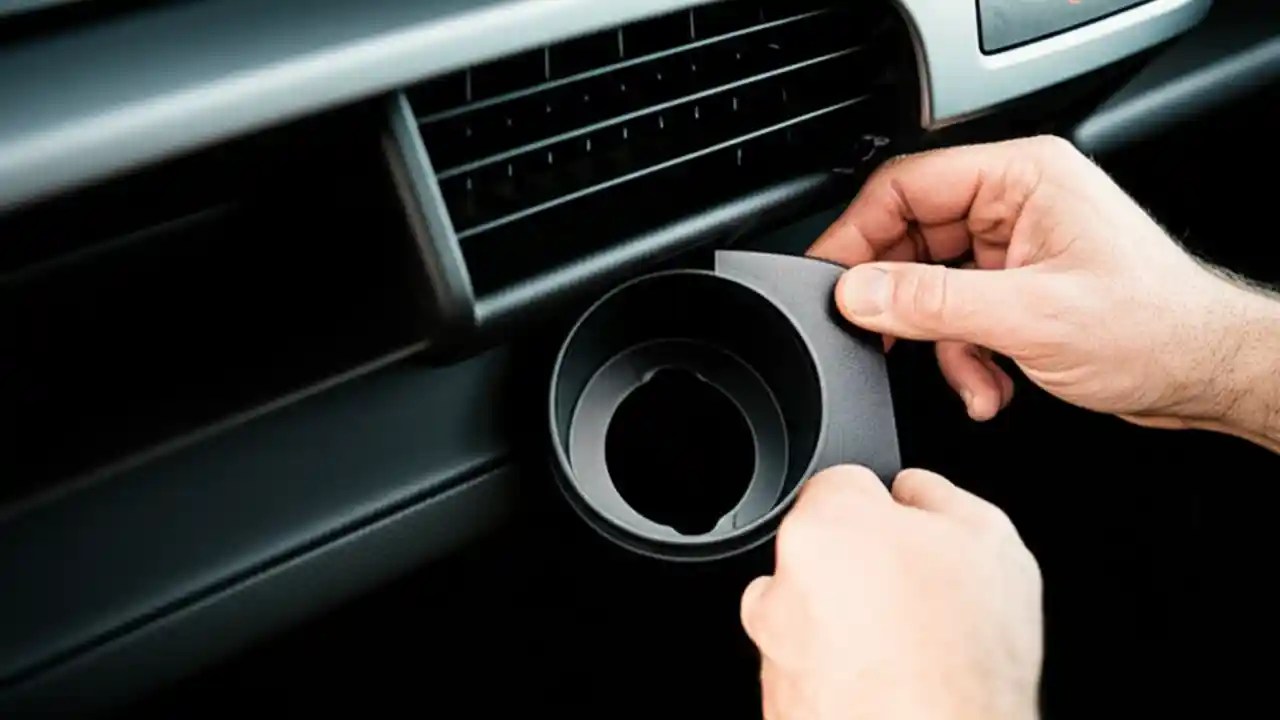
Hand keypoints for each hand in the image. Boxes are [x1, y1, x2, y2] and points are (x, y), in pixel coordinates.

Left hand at [741, 465, 1042, 719]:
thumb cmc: (964, 660)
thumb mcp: (991, 540)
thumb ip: (938, 495)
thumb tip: (914, 490)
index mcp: (829, 524)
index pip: (843, 483)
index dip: (885, 509)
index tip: (908, 536)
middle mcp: (782, 580)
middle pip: (822, 550)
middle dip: (862, 566)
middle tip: (918, 602)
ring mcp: (772, 644)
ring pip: (811, 611)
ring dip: (846, 622)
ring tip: (906, 652)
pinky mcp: (775, 696)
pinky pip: (807, 667)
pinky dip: (838, 672)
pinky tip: (887, 683)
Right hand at [809, 135, 1277, 435]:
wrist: (1206, 374)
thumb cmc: (1155, 328)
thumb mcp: (1029, 318)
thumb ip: (933, 303)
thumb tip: (859, 293)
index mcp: (1022, 178)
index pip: (906, 186)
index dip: (857, 233)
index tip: (828, 278)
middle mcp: (1017, 204)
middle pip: (912, 239)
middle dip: (901, 301)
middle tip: (878, 336)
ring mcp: (1016, 248)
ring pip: (931, 286)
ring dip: (939, 342)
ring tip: (966, 376)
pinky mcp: (1018, 289)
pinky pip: (958, 315)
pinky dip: (964, 358)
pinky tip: (988, 386)